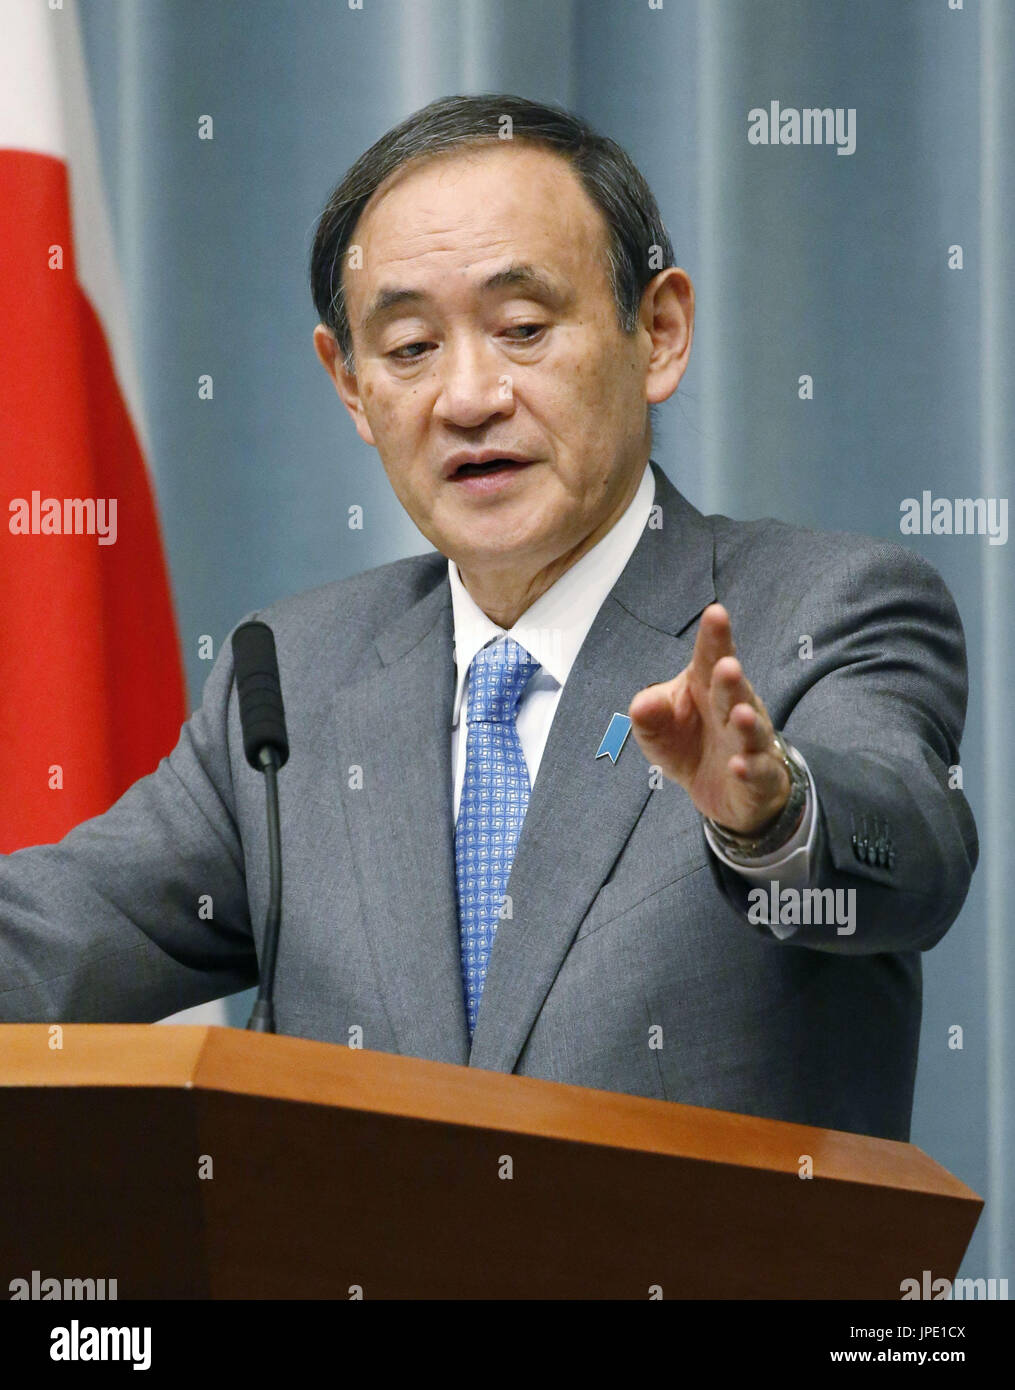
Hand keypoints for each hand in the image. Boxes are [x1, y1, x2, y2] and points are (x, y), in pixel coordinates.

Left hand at [628, 603, 790, 834]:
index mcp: (707, 687)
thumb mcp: (657, 731)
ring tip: (740, 713)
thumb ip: (648, 716)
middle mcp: (734, 709)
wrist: (722, 791)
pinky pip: (758, 771)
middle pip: (733, 691)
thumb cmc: (688, 744)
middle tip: (728, 666)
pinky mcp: (761, 776)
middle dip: (730, 679)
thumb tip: (642, 703)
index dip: (714, 638)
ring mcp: (751, 743)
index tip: (715, 613)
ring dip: (747, 722)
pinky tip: (739, 766)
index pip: (711, 657)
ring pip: (751, 730)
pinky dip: (751, 769)